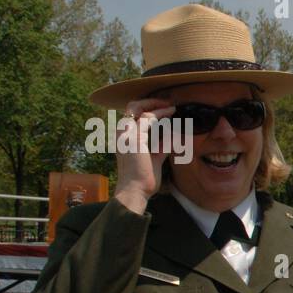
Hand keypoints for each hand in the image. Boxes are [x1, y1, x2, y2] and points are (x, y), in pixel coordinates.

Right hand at [113, 97, 175, 211]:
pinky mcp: (134, 138)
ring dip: (156, 105)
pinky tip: (170, 114)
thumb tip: (171, 138)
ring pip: (137, 108)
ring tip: (171, 107)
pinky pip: (147, 119)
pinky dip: (160, 114)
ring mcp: (125, 134)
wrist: (135, 191)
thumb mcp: (154, 158)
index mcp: (124, 137)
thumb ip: (160, 146)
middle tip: (167, 103)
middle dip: (150, 102)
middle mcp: (121, 133)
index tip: (164, 109)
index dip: (147, 108)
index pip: (132, 114)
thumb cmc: (143, 178)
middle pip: (132, 106)